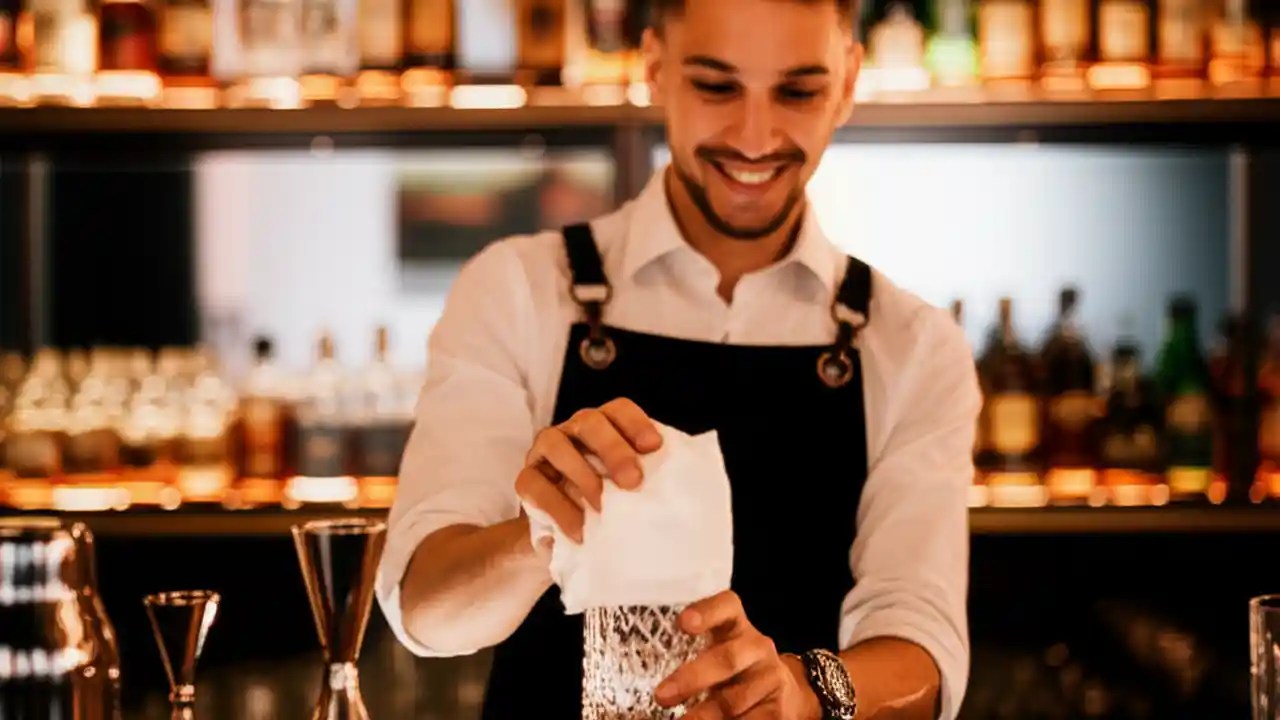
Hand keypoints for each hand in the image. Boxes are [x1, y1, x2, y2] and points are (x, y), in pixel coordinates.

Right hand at [514, 397, 661, 543]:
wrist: (569, 535)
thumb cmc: (608, 505)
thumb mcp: (630, 491)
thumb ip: (646, 480)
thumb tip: (680, 487)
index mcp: (604, 427)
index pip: (618, 410)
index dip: (636, 423)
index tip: (654, 446)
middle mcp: (573, 431)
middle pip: (590, 422)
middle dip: (612, 449)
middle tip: (633, 481)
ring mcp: (545, 451)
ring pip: (556, 445)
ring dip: (582, 474)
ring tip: (602, 506)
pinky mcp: (527, 479)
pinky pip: (535, 485)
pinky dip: (558, 507)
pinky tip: (579, 529)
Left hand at [655, 591, 821, 719]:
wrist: (781, 693)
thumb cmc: (733, 670)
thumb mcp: (718, 653)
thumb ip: (695, 663)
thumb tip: (663, 690)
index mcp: (737, 626)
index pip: (726, 607)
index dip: (706, 612)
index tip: (682, 622)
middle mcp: (757, 647)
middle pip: (727, 659)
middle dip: (692, 678)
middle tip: (661, 696)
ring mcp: (771, 678)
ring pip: (734, 699)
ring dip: (703, 715)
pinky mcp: (778, 709)